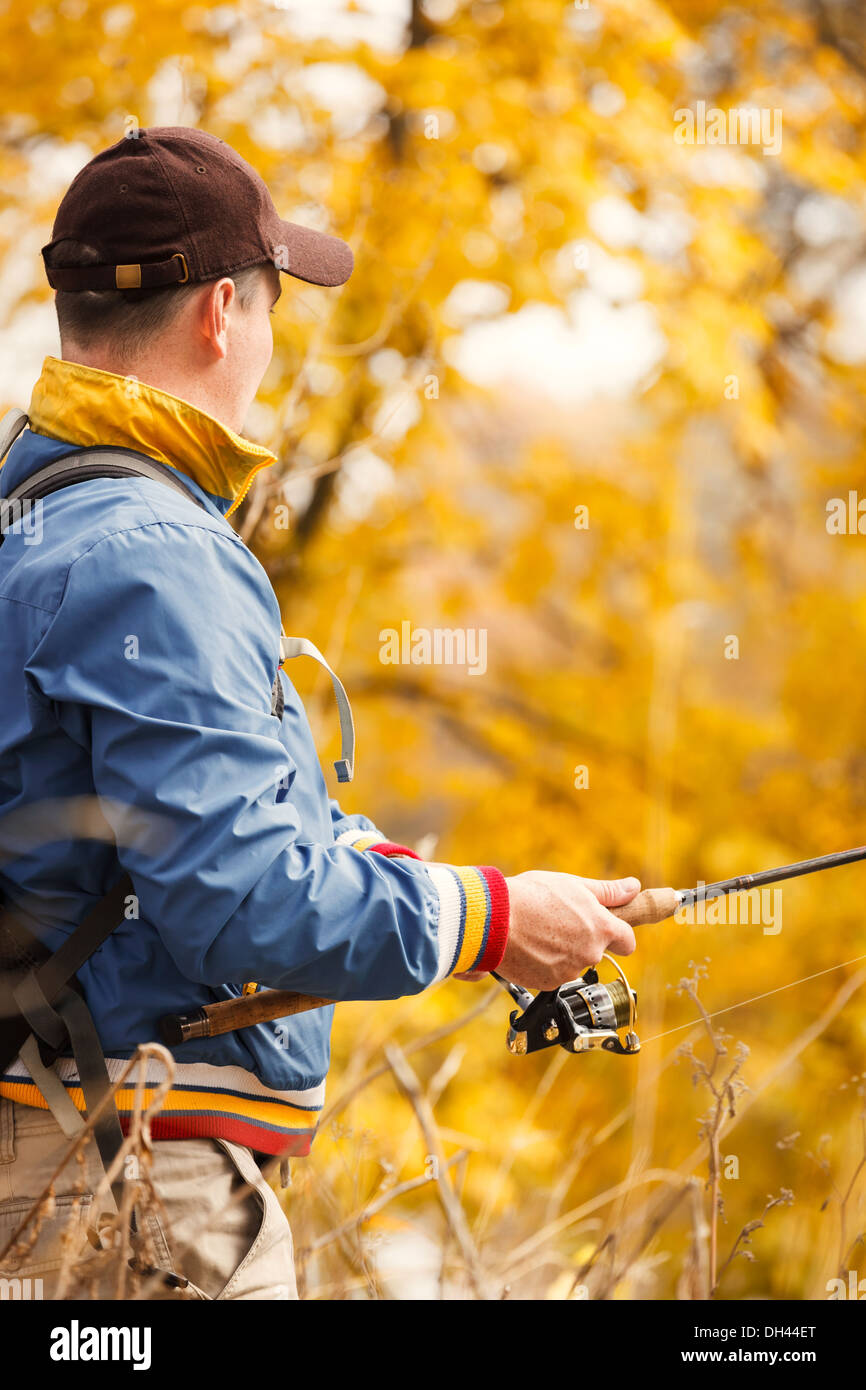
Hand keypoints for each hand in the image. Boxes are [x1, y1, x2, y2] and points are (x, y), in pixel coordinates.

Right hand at [480, 870, 639, 990]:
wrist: (494, 919)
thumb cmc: (532, 896)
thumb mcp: (573, 885)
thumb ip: (608, 891)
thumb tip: (633, 887)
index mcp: (602, 928)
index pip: (627, 942)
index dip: (617, 934)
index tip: (606, 929)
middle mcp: (590, 953)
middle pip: (596, 951)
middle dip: (582, 939)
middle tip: (558, 922)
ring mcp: (569, 971)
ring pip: (572, 963)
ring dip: (560, 951)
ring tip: (537, 932)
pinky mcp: (547, 984)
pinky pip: (551, 974)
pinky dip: (542, 963)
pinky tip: (529, 947)